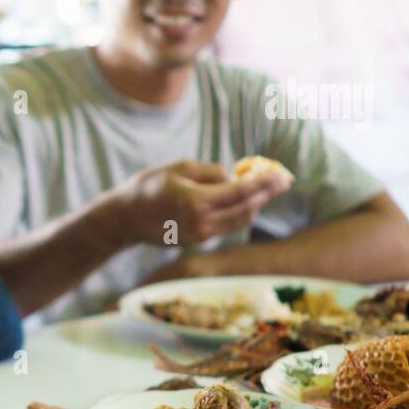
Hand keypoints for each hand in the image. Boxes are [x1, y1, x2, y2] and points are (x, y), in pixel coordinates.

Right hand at [105, 159, 288, 247]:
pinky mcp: (198, 241)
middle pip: (246, 208)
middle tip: (283, 180)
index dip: (264, 182)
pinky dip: (239, 212)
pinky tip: (244, 201)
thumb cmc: (149, 186)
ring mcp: (201, 235)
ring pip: (239, 220)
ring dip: (255, 204)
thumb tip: (233, 177)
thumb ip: (210, 172)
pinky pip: (226, 225)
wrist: (125, 218)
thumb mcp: (179, 168)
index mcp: (196, 201)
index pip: (240, 192)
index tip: (280, 174)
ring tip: (267, 189)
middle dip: (266, 194)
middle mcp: (202, 222)